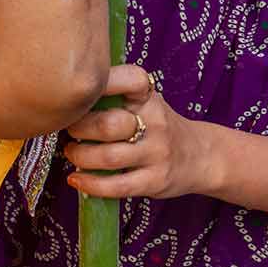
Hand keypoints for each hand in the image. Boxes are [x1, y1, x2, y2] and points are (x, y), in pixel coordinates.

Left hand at [64, 64, 214, 200]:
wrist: (202, 156)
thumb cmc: (159, 126)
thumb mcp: (146, 102)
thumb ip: (115, 95)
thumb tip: (65, 92)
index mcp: (149, 98)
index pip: (130, 80)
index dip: (103, 81)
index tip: (77, 88)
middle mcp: (155, 123)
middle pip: (108, 124)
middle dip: (78, 129)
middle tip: (68, 130)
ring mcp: (156, 153)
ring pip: (108, 157)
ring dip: (80, 156)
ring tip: (72, 152)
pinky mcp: (155, 181)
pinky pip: (116, 186)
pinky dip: (90, 184)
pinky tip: (76, 179)